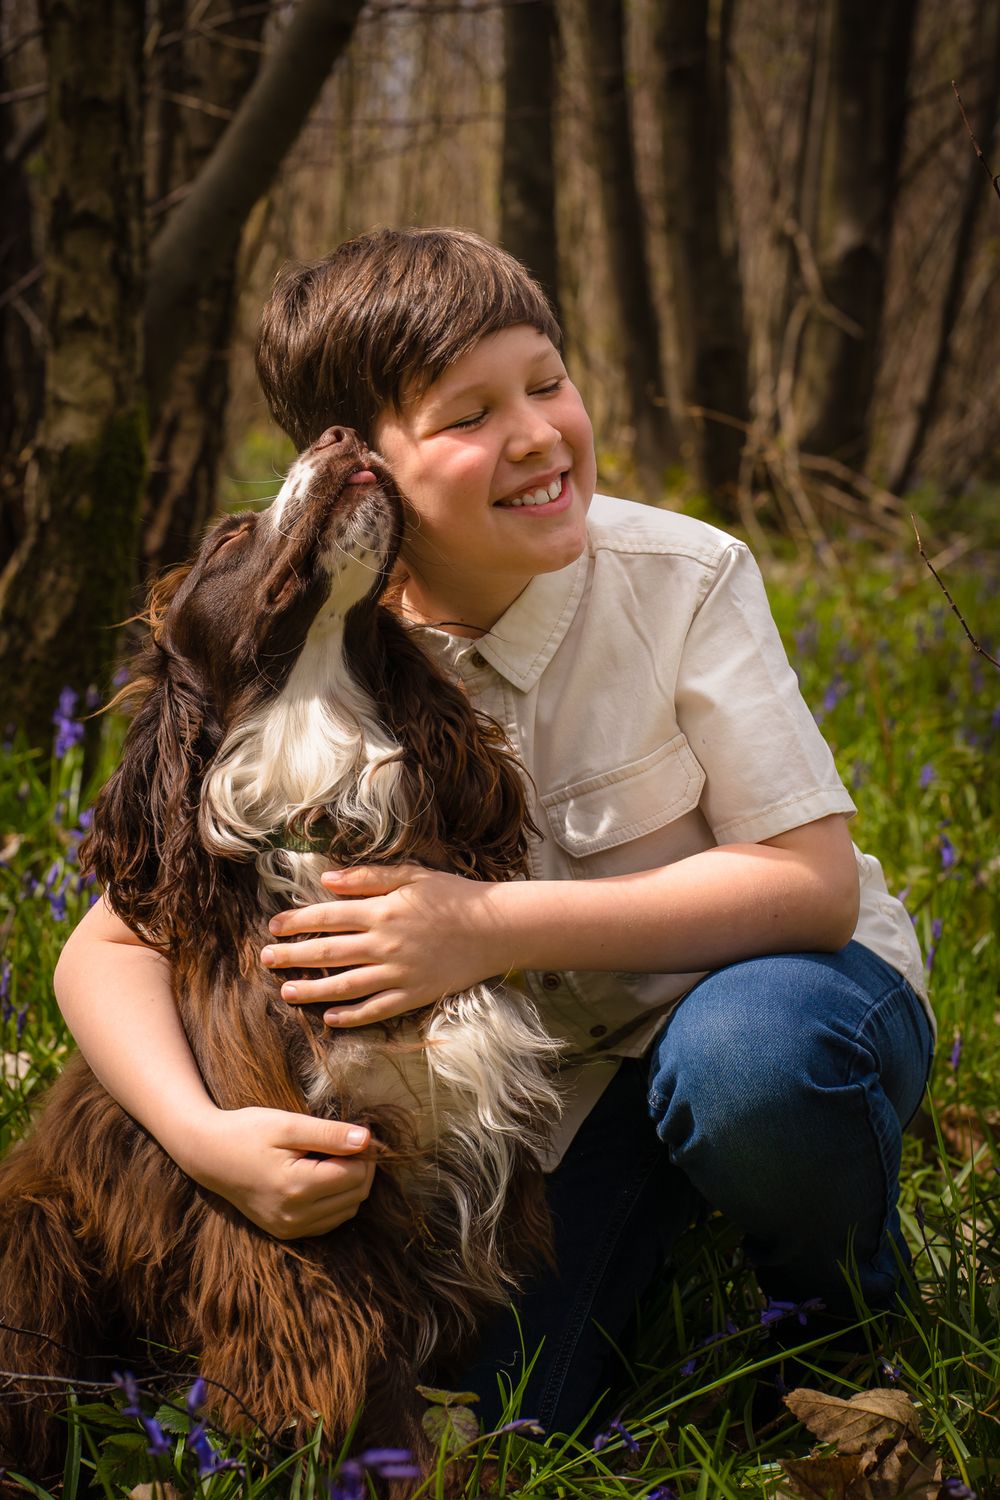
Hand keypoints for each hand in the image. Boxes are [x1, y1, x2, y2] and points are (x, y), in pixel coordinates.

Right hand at [181, 1106, 375, 1238]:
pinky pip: (329, 1221)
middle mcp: (295, 1216)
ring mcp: (289, 1228)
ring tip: (339, 1157)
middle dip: (364, 1167)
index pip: (356, 1175)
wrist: (209, 1155)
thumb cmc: (247, 1132)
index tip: (360, 1130)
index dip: (366, 1151)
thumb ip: (329, 1134)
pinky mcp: (286, 1232)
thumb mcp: (288, 1124)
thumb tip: (367, 1140)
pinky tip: (327, 1177)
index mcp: (296, 1187)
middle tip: (354, 1141)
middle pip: (356, 1195)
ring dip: (353, 1185)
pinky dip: (338, 1200)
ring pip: (347, 1211)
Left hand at [260, 863, 505, 1026]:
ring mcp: (399, 973)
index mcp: (382, 910)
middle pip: (328, 952)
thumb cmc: (454, 896)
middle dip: (293, 956)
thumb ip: (368, 877)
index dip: (296, 921)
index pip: (328, 917)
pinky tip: (330, 1019)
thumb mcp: (412, 875)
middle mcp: (385, 944)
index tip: (273, 927)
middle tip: (265, 960)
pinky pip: (376, 1010)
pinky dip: (351, 1017)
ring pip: (345, 986)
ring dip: (312, 990)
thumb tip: (327, 880)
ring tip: (286, 992)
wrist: (496, 928)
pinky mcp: (414, 995)